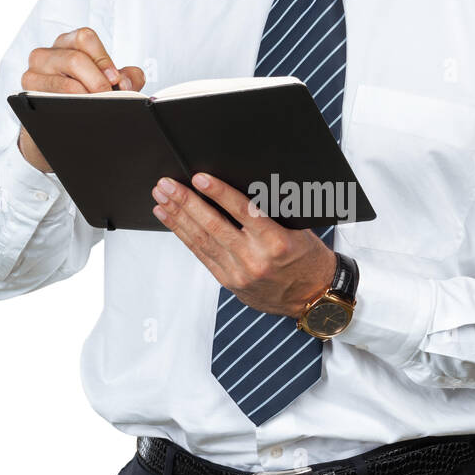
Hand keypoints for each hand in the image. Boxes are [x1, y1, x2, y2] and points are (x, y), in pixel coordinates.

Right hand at [18, 26, 145, 171]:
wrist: (60, 122)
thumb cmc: (86, 94)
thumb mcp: (109, 82)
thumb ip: (128, 77)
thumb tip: (126, 83)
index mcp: (68, 43)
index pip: (85, 38)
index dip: (103, 59)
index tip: (115, 79)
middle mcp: (47, 54)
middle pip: (75, 60)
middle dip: (98, 82)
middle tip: (108, 97)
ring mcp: (33, 73)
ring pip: (64, 83)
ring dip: (85, 97)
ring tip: (96, 106)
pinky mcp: (27, 94)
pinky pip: (49, 99)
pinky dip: (68, 107)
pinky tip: (78, 112)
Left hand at [151, 172, 336, 317]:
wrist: (313, 296)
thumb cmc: (307, 257)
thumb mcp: (298, 229)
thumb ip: (270, 211)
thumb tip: (236, 186)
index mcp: (278, 242)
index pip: (243, 211)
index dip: (219, 193)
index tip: (199, 178)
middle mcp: (256, 259)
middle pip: (214, 226)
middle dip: (186, 203)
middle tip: (167, 185)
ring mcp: (240, 273)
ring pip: (203, 240)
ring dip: (178, 217)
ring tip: (162, 199)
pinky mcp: (230, 282)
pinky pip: (202, 255)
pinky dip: (184, 235)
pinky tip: (171, 220)